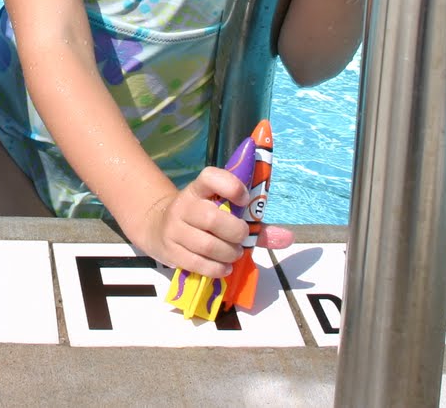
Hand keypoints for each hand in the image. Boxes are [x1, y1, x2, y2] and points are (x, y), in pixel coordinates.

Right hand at [136, 168, 293, 276]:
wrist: (158, 228)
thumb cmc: (201, 221)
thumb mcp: (224, 214)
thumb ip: (256, 226)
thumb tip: (288, 238)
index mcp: (200, 189)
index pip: (211, 177)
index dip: (230, 186)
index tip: (244, 200)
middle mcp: (184, 205)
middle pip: (212, 218)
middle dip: (235, 233)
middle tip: (241, 239)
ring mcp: (175, 228)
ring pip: (207, 245)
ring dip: (229, 254)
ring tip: (233, 255)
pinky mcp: (170, 250)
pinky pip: (198, 263)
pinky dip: (217, 269)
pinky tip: (223, 267)